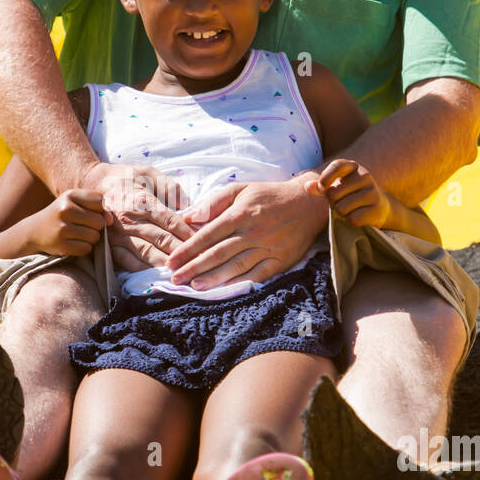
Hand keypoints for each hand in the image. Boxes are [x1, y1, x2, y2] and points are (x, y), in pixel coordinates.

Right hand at [28, 189, 108, 256]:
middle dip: (96, 226)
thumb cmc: (62, 215)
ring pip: (94, 236)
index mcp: (69, 195)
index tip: (89, 212)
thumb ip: (96, 207)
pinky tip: (74, 243)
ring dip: (91, 238)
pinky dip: (84, 248)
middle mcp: (65, 209)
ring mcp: (62, 228)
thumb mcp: (75, 203)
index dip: (99, 209)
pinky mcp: (61, 245)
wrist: (35, 231)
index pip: (100, 201)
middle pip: (99, 221)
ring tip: (78, 234)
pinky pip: (86, 249)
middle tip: (83, 226)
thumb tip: (110, 220)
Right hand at [79, 162, 194, 271]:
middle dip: (182, 251)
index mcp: (141, 200)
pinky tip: (157, 276)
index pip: (170, 220)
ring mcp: (119, 235)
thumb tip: (188, 205)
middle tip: (200, 260)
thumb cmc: (124, 179)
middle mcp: (130, 219)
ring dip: (166, 263)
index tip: (204, 241)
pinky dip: (144, 270)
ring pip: (146, 253)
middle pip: (161, 239)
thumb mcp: (146, 173)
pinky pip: (128, 262)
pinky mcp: (110, 246)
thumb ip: (168, 186)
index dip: (188, 232)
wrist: (90, 185)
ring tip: (183, 271)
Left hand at [168, 178, 328, 289]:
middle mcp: (252, 232)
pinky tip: (226, 291)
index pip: (208, 235)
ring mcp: (267, 248)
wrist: (308, 204)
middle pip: (218, 253)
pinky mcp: (281, 261)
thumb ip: (213, 202)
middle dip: (194, 268)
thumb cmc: (268, 195)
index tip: (171, 261)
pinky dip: (241, 284)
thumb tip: (189, 217)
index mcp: (240, 213)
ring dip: (214, 279)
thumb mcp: (241, 189)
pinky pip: (258, 276)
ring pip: (236, 267)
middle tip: (175, 279)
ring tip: (194, 287)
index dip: (188, 249)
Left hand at [305, 159, 389, 227]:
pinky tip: (358, 216)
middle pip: (333, 194)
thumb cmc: (351, 194)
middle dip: (333, 202)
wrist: (380, 207)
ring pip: (341, 208)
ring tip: (351, 208)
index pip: (337, 166)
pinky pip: (352, 219)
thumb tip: (307, 186)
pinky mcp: (377, 209)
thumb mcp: (337, 186)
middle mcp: (365, 176)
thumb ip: (321, 186)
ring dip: (341, 213)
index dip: (325, 178)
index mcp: (353, 166)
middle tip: (343, 202)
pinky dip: (350, 221)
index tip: (322, 188)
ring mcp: (373, 192)